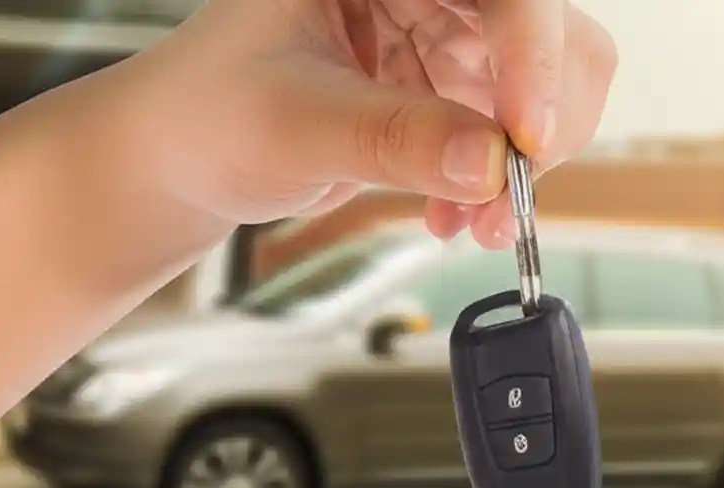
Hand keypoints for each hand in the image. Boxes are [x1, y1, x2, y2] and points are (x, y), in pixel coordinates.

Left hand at [108, 0, 616, 246]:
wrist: (182, 165)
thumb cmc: (206, 115)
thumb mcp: (296, 125)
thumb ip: (396, 137)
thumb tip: (491, 163)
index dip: (530, 51)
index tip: (526, 138)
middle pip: (541, 30)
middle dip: (539, 119)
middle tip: (512, 193)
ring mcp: (435, 36)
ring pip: (537, 86)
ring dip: (523, 162)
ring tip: (479, 222)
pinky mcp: (439, 90)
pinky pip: (504, 133)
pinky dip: (495, 181)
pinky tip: (456, 216)